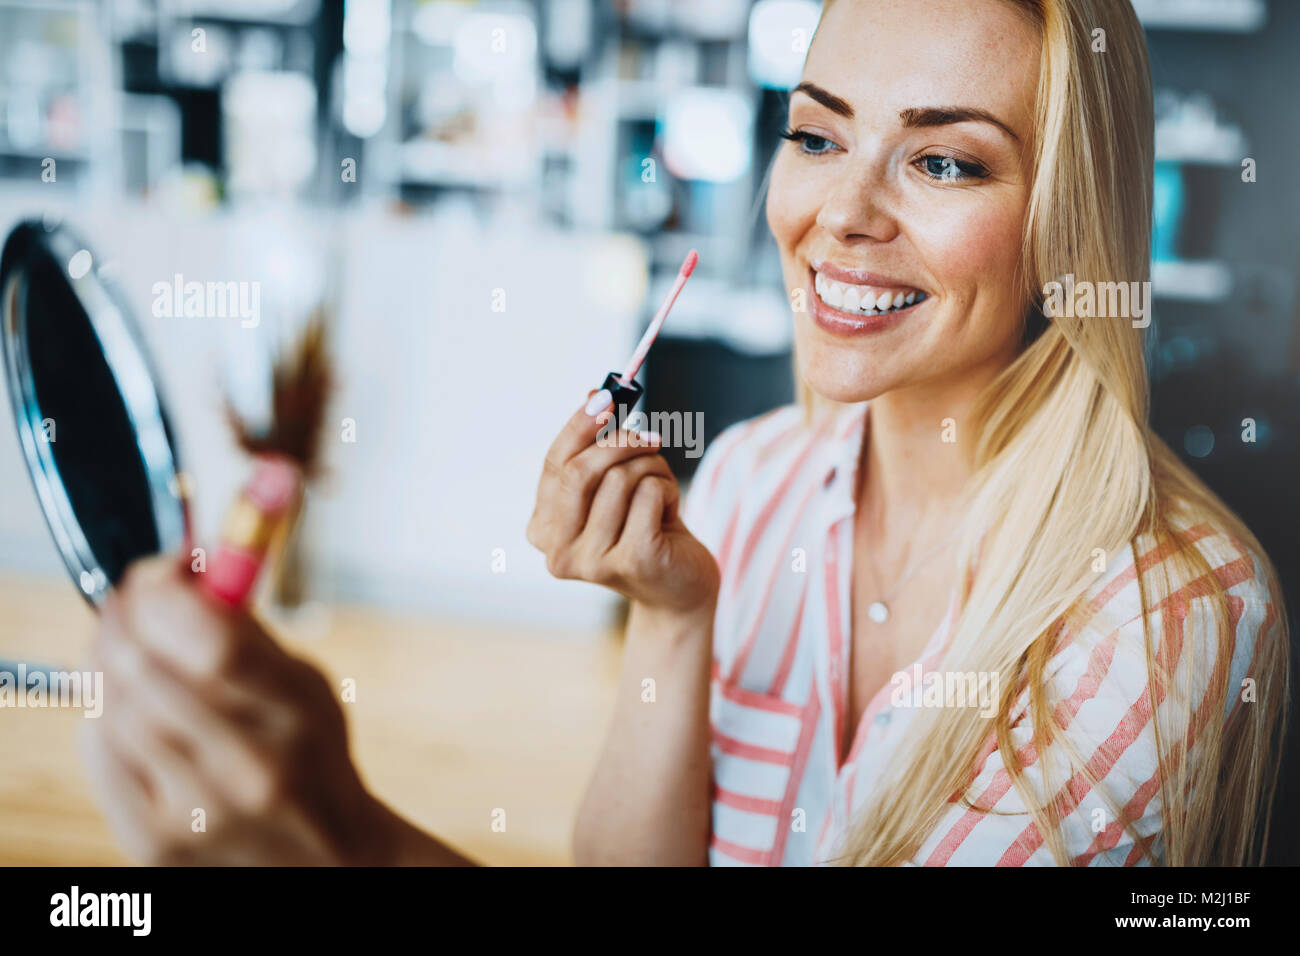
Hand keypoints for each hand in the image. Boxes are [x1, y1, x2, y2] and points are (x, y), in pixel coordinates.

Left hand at [82, 556, 385, 864]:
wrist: (328, 860)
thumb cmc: (311, 756)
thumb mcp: (306, 685)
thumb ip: (245, 631)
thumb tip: (185, 567)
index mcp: (295, 715)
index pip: (210, 640)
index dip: (167, 590)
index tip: (162, 569)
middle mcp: (246, 767)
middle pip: (143, 667)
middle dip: (126, 615)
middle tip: (130, 599)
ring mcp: (195, 811)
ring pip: (111, 706)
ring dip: (109, 660)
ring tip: (127, 648)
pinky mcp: (154, 843)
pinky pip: (99, 752)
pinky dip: (102, 714)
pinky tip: (124, 705)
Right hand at [526, 395, 719, 615]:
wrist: (680, 585)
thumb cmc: (645, 528)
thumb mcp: (614, 486)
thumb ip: (596, 446)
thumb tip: (595, 394)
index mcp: (543, 529)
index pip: (554, 464)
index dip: (578, 426)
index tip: (605, 397)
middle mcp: (557, 551)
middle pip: (579, 471)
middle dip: (619, 442)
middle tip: (652, 437)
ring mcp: (592, 562)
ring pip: (620, 479)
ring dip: (651, 471)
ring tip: (661, 492)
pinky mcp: (632, 561)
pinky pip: (649, 494)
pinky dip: (668, 489)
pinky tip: (670, 513)